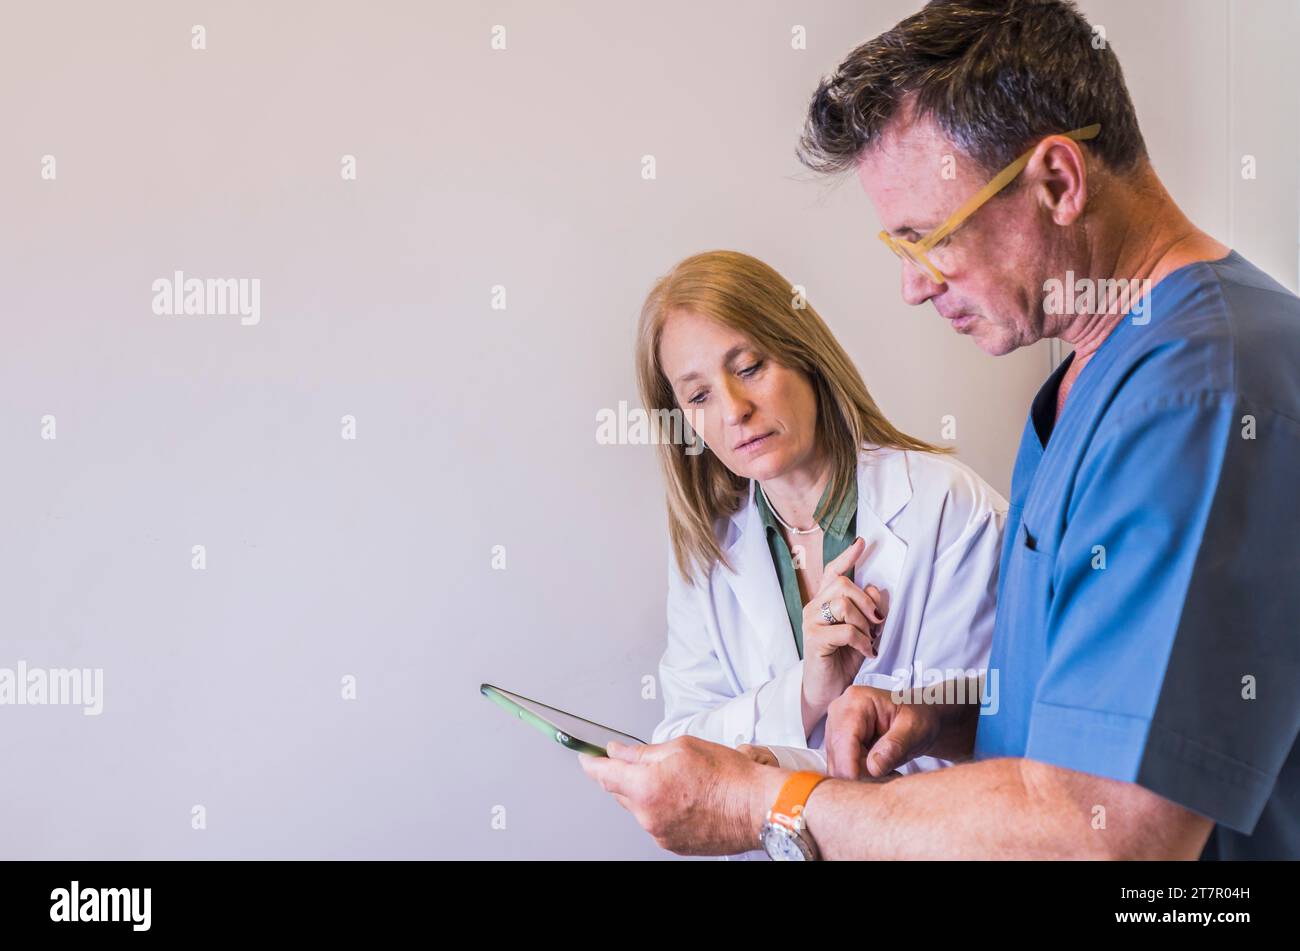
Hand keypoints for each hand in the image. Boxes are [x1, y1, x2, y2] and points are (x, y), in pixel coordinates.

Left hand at [578, 736, 785, 854]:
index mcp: (646, 787)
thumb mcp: (682, 747)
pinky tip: (686, 797)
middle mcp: (648, 815)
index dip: (592, 763)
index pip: (604, 774)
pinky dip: (662, 808)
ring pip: (639, 807)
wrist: (758, 807)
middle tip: (650, 761)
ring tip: (681, 780)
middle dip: (627, 775)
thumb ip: (642, 751)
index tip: (586, 758)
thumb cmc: (729, 777)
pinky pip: (656, 821)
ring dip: (648, 792)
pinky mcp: (673, 844)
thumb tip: (618, 751)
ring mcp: (660, 833)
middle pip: (620, 791)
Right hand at [801, 537, 885, 722]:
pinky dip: (863, 641)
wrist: (826, 692)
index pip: (832, 572)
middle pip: (842, 584)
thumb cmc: (841, 661)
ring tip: (869, 640)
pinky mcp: (813, 639)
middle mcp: (813, 608)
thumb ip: (867, 610)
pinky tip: (867, 652)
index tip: (862, 543)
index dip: (847, 556)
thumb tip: (875, 588)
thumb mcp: (862, 632)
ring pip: (843, 604)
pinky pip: (846, 630)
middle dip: (866, 601)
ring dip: (864, 623)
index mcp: (823, 603)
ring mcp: (811, 622)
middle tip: (877, 621)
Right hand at [825, 684, 941, 779]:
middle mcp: (839, 711)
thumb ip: (894, 746)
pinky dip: (859, 775)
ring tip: (888, 772)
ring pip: (837, 764)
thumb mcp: (914, 729)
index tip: (867, 788)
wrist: (918, 718)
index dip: (851, 767)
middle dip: (859, 774)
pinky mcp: (836, 742)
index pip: (844, 739)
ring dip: (861, 775)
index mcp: (856, 701)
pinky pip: (841, 767)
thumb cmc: (918, 717)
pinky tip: (879, 771)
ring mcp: (835, 726)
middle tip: (890, 777)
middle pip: (837, 754)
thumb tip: (873, 768)